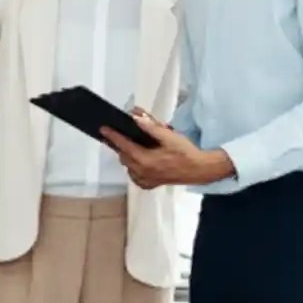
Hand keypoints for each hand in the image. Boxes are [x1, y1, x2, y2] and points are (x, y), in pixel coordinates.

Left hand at [100, 111, 234, 188]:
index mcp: (145, 160)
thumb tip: (135, 118)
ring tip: (131, 145)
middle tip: (119, 133)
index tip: (103, 128)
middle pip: (123, 157)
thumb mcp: (169, 136)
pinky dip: (133, 167)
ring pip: (128, 167)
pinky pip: (135, 176)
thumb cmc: (186, 152)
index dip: (112, 136)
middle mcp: (142, 172)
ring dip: (127, 156)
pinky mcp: (151, 184)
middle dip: (119, 145)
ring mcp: (146, 180)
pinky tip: (139, 159)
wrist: (200, 169)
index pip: (124, 146)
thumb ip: (150, 127)